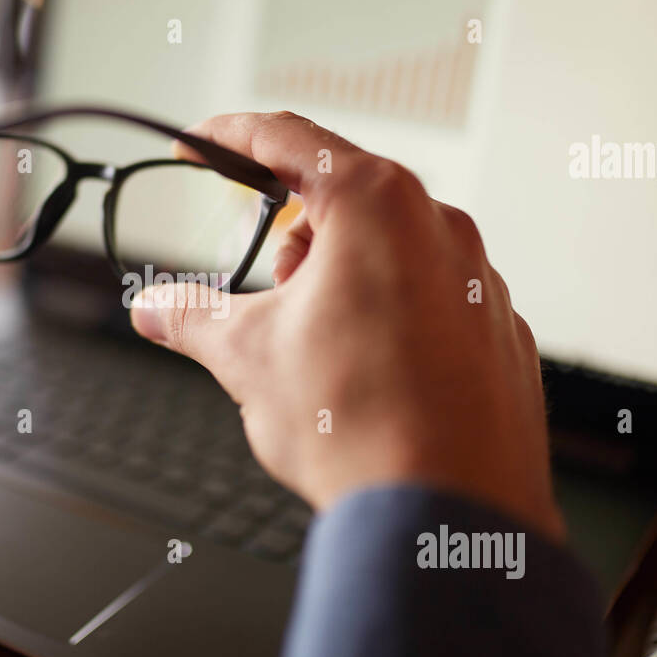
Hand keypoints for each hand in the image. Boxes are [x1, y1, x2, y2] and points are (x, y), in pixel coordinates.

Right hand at [130, 112, 563, 542]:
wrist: (445, 519)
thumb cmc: (359, 426)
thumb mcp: (247, 358)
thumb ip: (193, 317)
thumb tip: (155, 308)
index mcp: (379, 208)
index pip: (290, 139)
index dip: (232, 137)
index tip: (204, 145)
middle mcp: (443, 230)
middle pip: (344, 199)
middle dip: (292, 238)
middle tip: (266, 296)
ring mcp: (482, 283)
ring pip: (392, 253)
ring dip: (340, 281)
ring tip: (317, 351)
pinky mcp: (501, 336)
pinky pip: (433, 302)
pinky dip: (392, 319)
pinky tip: (370, 377)